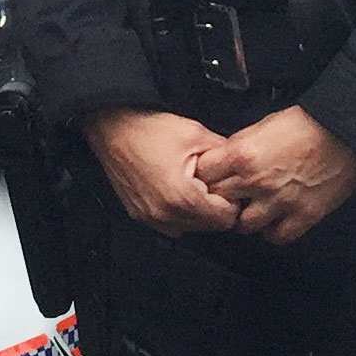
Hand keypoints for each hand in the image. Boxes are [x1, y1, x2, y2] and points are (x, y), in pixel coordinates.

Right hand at [84, 107, 238, 235]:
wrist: (113, 126)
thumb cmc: (149, 129)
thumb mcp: (197, 135)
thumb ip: (225, 156)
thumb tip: (242, 168)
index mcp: (182, 198)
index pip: (225, 219)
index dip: (232, 201)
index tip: (227, 187)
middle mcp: (164, 214)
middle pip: (209, 227)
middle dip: (215, 208)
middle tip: (211, 184)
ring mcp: (149, 217)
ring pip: (189, 228)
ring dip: (197, 213)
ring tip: (193, 186)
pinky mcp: (139, 214)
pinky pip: (169, 225)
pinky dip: (178, 213)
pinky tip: (177, 191)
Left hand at [197, 105, 355, 245]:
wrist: (345, 131)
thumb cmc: (306, 123)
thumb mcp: (261, 125)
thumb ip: (239, 146)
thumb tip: (224, 161)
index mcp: (242, 154)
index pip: (204, 174)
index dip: (205, 175)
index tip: (210, 177)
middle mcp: (256, 181)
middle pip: (219, 201)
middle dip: (220, 198)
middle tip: (229, 195)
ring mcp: (279, 201)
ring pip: (244, 226)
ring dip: (245, 218)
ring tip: (252, 209)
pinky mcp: (303, 215)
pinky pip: (277, 236)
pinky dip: (273, 231)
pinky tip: (274, 220)